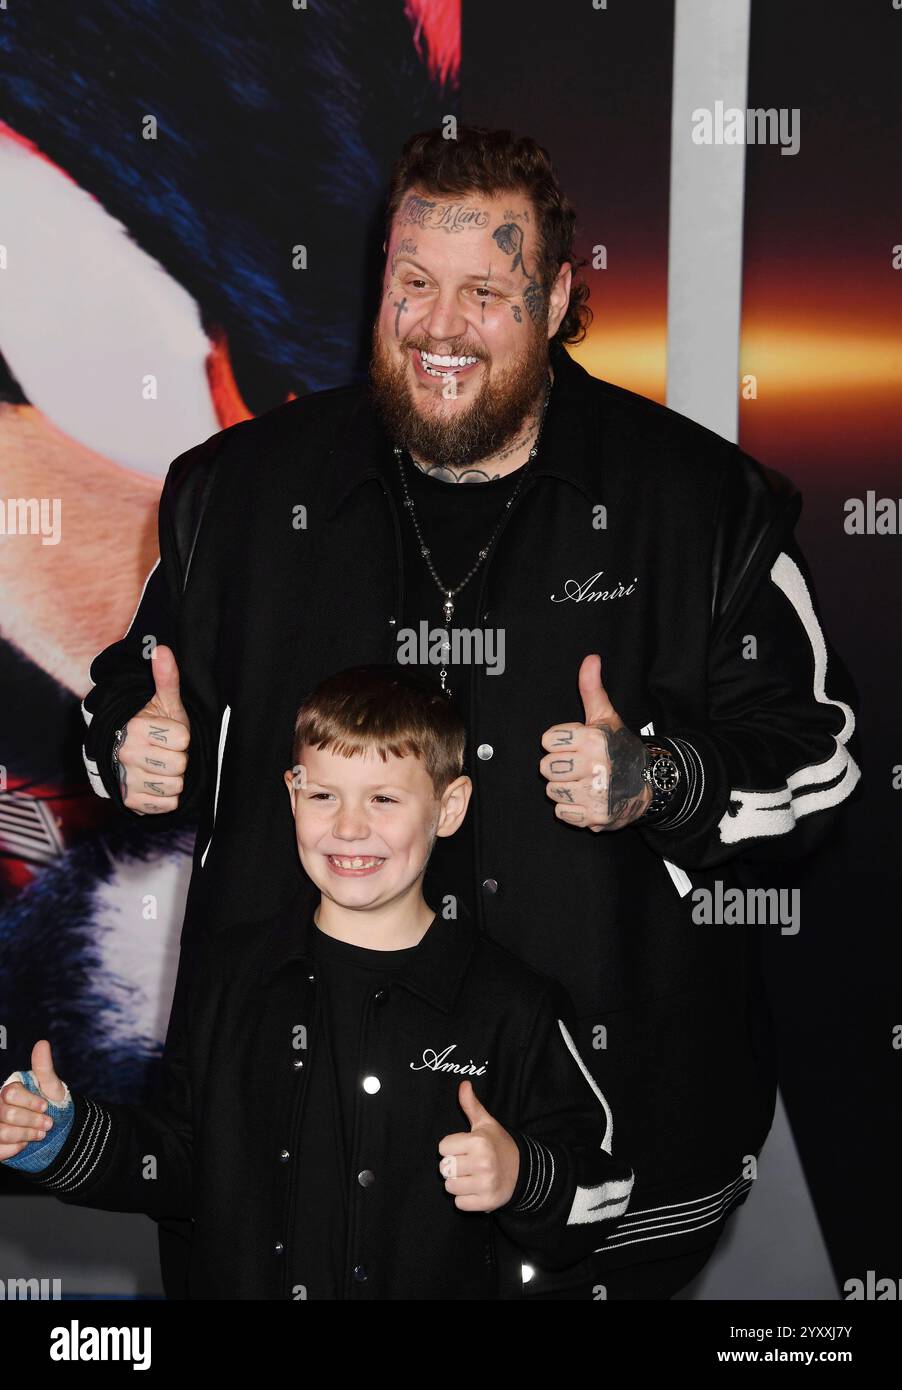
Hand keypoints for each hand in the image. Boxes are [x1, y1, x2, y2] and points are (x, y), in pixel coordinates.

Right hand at [0, 1040, 66, 1160]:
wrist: (56, 1131)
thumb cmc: (52, 1105)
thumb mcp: (52, 1087)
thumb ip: (44, 1067)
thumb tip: (42, 1043)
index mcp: (10, 1090)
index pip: (11, 1094)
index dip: (30, 1102)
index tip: (46, 1106)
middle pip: (7, 1114)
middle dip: (32, 1121)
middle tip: (49, 1124)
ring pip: (2, 1132)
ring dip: (25, 1135)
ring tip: (40, 1134)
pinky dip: (15, 1149)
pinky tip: (26, 1144)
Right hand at [115, 644, 190, 813]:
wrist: (127, 755)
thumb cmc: (153, 726)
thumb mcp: (164, 702)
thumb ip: (166, 678)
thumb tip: (162, 649)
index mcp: (135, 728)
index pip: (182, 738)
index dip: (181, 737)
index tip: (168, 733)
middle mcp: (126, 754)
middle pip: (179, 764)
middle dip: (178, 758)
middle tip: (165, 751)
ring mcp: (126, 779)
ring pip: (174, 785)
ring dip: (173, 778)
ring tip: (161, 766)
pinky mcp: (130, 802)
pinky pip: (167, 804)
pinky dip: (167, 797)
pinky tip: (157, 783)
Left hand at [437, 1079, 519, 1211]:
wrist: (524, 1171)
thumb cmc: (498, 1145)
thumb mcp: (486, 1124)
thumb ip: (471, 1105)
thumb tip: (463, 1084)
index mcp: (479, 1141)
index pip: (443, 1147)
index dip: (451, 1148)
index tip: (464, 1148)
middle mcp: (482, 1162)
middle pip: (445, 1168)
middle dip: (453, 1166)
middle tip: (468, 1164)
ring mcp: (485, 1183)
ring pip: (450, 1187)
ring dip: (458, 1184)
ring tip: (472, 1177)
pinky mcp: (487, 1202)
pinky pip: (459, 1204)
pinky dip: (465, 1199)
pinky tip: (476, 1189)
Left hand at [539, 653, 651, 832]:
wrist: (651, 783)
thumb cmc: (621, 747)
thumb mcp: (606, 716)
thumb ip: (591, 689)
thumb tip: (591, 659)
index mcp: (594, 739)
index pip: (547, 740)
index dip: (558, 742)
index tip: (573, 744)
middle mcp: (595, 767)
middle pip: (546, 767)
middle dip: (559, 766)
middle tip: (577, 765)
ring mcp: (596, 794)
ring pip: (552, 791)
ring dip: (564, 789)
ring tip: (583, 782)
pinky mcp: (596, 817)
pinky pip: (563, 813)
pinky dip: (571, 810)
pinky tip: (586, 799)